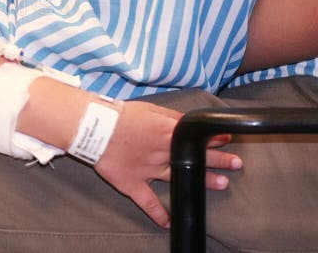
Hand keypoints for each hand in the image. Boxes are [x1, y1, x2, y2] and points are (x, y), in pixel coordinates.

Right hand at [94, 101, 241, 227]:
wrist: (95, 127)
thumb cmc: (119, 114)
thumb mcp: (148, 108)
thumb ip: (168, 116)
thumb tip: (185, 121)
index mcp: (165, 133)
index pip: (194, 137)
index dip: (212, 139)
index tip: (226, 139)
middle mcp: (161, 153)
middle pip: (195, 157)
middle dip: (219, 160)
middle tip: (236, 163)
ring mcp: (149, 170)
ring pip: (178, 177)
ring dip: (201, 181)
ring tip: (222, 184)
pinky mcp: (133, 184)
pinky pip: (147, 201)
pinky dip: (157, 213)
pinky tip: (167, 222)